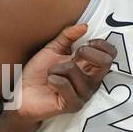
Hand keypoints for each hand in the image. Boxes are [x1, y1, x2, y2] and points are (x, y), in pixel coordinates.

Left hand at [0, 23, 116, 131]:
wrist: (22, 94)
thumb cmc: (38, 73)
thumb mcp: (52, 49)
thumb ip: (68, 36)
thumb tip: (85, 26)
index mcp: (89, 67)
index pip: (110, 54)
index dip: (101, 44)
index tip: (85, 43)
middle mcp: (91, 81)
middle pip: (105, 62)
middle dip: (85, 52)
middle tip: (71, 57)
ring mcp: (83, 94)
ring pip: (76, 70)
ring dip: (57, 69)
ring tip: (51, 75)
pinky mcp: (73, 105)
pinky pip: (65, 84)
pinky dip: (53, 80)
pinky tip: (50, 83)